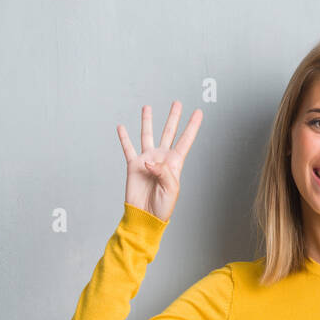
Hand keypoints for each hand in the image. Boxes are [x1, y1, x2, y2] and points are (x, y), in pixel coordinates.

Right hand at [117, 101, 202, 222]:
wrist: (145, 216)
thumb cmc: (162, 207)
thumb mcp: (171, 189)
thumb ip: (163, 172)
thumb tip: (149, 161)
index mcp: (175, 163)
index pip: (185, 140)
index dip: (192, 126)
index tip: (198, 112)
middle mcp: (161, 158)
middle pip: (169, 132)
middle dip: (173, 117)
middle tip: (177, 103)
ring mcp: (147, 160)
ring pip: (147, 135)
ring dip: (148, 121)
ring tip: (147, 107)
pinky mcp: (133, 165)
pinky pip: (128, 148)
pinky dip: (124, 138)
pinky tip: (121, 127)